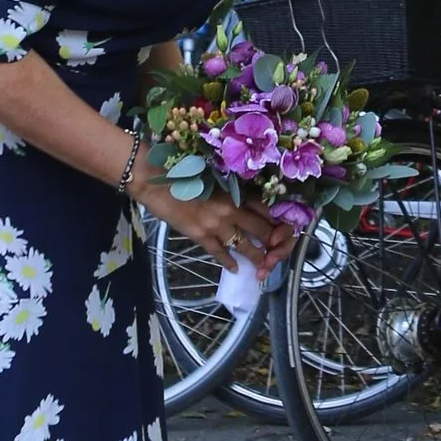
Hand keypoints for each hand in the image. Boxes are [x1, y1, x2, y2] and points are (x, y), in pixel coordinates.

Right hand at [139, 181, 301, 270]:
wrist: (155, 180)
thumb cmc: (183, 172)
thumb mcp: (214, 177)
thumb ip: (232, 191)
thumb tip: (246, 204)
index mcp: (236, 191)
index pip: (268, 209)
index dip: (279, 222)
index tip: (285, 229)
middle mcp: (231, 208)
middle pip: (262, 230)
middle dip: (273, 243)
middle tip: (277, 252)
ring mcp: (216, 224)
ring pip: (245, 246)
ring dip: (257, 257)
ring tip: (262, 266)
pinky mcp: (200, 235)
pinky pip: (219, 253)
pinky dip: (229, 263)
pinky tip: (236, 269)